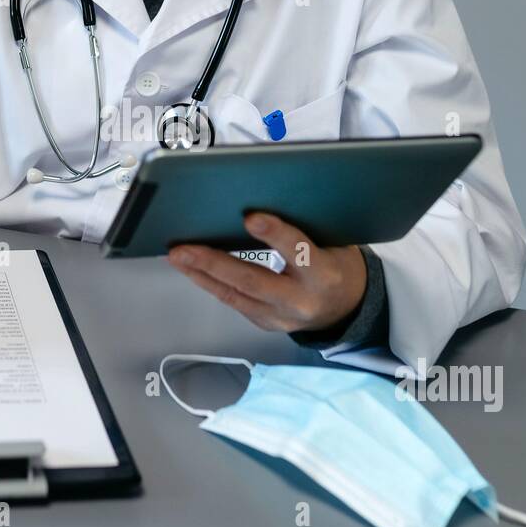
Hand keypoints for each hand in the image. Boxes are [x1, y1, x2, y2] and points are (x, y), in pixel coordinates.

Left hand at [167, 212, 366, 334]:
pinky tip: (193, 270)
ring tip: (178, 257)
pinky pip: (234, 302)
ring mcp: (281, 318)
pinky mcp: (266, 324)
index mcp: (324, 274)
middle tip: (184, 250)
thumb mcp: (332, 242)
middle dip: (214, 263)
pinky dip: (211, 284)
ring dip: (202, 274)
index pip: (299, 251)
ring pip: (235, 296)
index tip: (250, 217)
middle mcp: (301, 301)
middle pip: (253, 281)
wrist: (347, 308)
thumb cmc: (336, 264)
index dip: (275, 234)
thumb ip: (302, 228)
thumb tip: (258, 202)